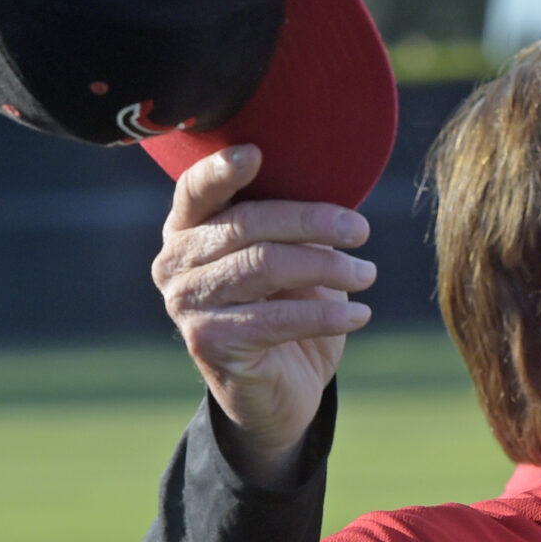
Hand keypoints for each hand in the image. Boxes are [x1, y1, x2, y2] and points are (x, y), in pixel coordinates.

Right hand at [153, 145, 376, 482]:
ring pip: (263, 267)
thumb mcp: (290, 256)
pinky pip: (277, 318)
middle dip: (311, 222)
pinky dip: (326, 315)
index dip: (223, 170)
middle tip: (360, 230)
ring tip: (366, 273)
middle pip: (246, 225)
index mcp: (188, 229)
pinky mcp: (209, 343)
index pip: (197, 190)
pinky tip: (360, 314)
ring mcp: (186, 304)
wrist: (280, 389)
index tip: (257, 153)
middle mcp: (174, 263)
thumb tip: (334, 181)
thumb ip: (292, 222)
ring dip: (326, 267)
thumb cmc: (288, 307)